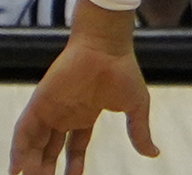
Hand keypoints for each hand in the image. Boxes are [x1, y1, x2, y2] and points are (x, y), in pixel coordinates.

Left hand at [10, 3, 156, 174]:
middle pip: (50, 150)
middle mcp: (65, 114)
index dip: (73, 165)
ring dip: (32, 165)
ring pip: (34, 145)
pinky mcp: (39, 104)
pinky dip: (19, 152)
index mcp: (85, 114)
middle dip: (48, 170)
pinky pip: (23, 133)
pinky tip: (19, 169)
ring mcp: (50, 110)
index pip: (74, 147)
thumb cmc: (123, 70)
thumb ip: (140, 131)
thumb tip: (154, 153)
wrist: (106, 46)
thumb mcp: (136, 106)